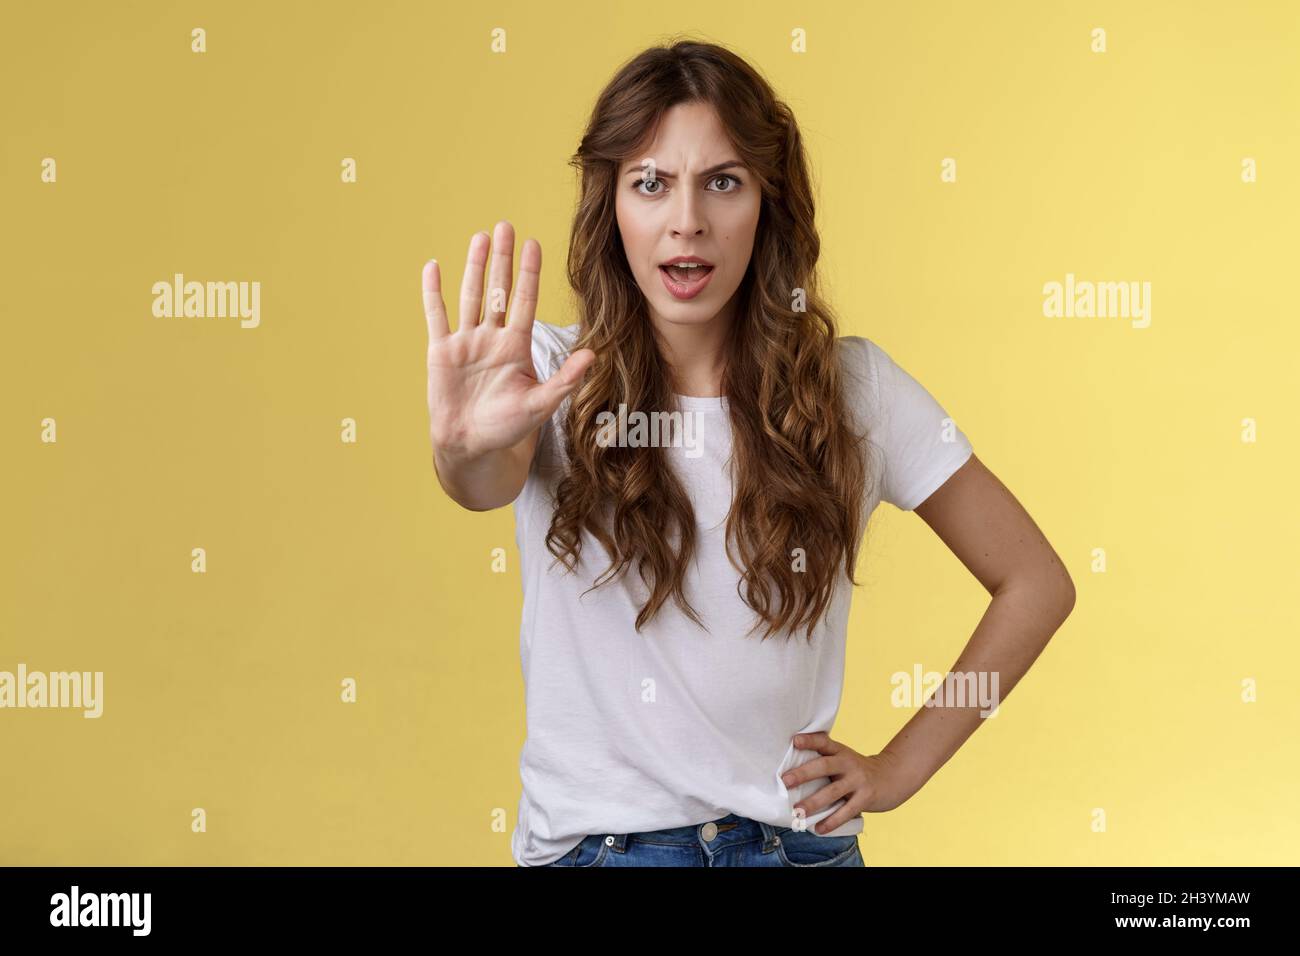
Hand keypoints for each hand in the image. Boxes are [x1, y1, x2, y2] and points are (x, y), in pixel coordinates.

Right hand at [423, 221, 594, 459]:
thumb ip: (565, 380)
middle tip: (506, 226)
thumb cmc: (507, 427)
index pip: (525, 301)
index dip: (529, 273)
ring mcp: (466, 341)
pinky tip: (434, 268)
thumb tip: (593, 356)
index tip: (534, 244)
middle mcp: (492, 337)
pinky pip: (437, 315)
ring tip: (480, 238)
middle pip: (498, 289)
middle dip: (503, 258)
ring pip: (471, 295)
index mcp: (516, 346)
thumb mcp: (541, 404)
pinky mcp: (441, 351)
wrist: (471, 445)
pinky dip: (434, 292)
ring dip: (474, 267)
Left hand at [781, 732, 918, 832]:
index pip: (823, 742)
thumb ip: (824, 759)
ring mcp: (858, 781)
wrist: (890, 777)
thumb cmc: (856, 769)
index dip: (809, 740)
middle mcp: (848, 763)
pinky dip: (832, 821)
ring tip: (798, 811)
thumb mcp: (843, 758)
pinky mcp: (865, 798)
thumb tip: (790, 770)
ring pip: (832, 792)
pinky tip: (818, 828)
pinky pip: (846, 812)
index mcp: (840, 751)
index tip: (795, 741)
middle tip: (786, 781)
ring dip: (813, 802)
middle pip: (824, 766)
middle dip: (804, 773)